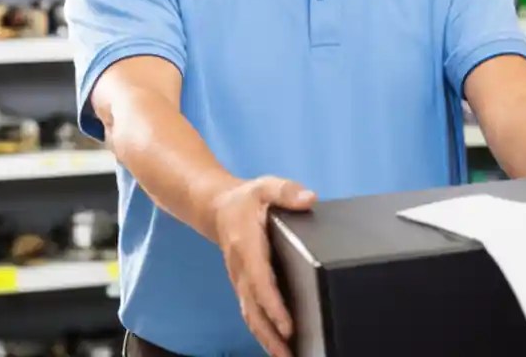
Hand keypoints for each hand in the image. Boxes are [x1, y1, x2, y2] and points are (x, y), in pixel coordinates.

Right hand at [212, 176, 315, 356]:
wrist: (216, 208)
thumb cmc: (246, 199)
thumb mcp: (266, 186)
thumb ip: (287, 191)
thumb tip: (309, 199)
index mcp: (247, 246)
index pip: (260, 281)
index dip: (273, 304)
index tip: (288, 324)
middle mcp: (241, 269)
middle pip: (254, 308)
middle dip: (270, 334)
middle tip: (290, 354)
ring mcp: (240, 280)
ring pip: (251, 316)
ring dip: (266, 339)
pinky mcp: (244, 286)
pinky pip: (252, 313)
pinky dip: (262, 333)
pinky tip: (277, 347)